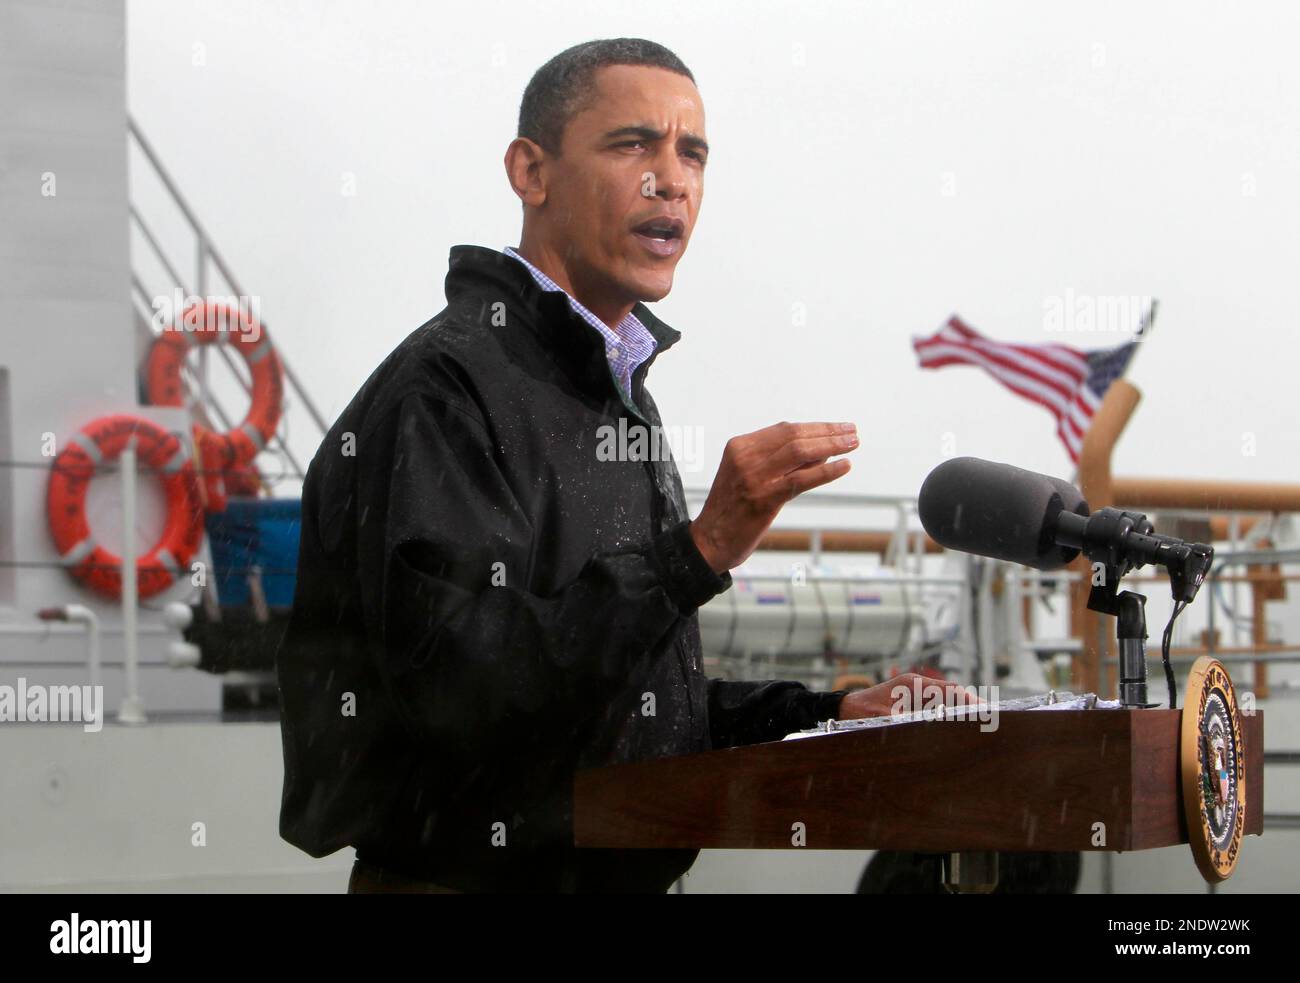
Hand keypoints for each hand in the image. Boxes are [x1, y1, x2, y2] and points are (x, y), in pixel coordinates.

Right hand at [689, 421, 857, 572]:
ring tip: (852, 444)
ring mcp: (754, 478)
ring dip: (831, 445)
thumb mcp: (747, 476)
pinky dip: (827, 471)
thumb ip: (778, 462)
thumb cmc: (732, 510)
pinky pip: (802, 480)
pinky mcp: (764, 500)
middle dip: (828, 432)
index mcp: (739, 447)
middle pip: (795, 436)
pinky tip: (844, 466)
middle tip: (852, 432)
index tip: (837, 427)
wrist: (709, 542)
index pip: (784, 430)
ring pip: (800, 452)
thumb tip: (820, 453)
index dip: (815, 427)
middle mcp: (745, 458)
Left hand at [838, 673, 981, 719]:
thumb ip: (901, 723)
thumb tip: (922, 730)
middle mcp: (917, 684)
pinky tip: (960, 725)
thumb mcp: (880, 719)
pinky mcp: (913, 699)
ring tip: (982, 722)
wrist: (845, 709)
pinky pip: (937, 704)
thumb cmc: (860, 712)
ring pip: (946, 698)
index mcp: (912, 684)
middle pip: (951, 692)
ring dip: (962, 708)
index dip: (968, 700)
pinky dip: (950, 712)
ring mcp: (916, 691)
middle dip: (971, 704)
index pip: (948, 689)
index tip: (985, 710)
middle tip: (991, 718)